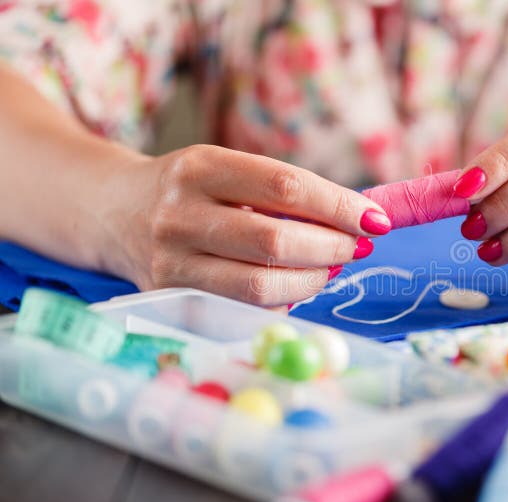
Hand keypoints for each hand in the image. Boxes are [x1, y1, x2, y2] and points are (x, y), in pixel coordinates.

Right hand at [100, 145, 390, 306]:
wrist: (112, 211)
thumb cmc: (190, 190)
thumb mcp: (227, 171)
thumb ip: (283, 193)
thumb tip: (357, 221)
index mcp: (201, 167)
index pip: (285, 186)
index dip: (339, 206)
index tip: (376, 219)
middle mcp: (181, 213)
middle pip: (276, 240)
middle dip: (331, 247)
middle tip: (355, 247)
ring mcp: (172, 260)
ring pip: (261, 284)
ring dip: (313, 279)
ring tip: (330, 267)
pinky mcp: (172, 297)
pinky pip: (244, 308)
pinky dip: (284, 298)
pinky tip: (297, 284)